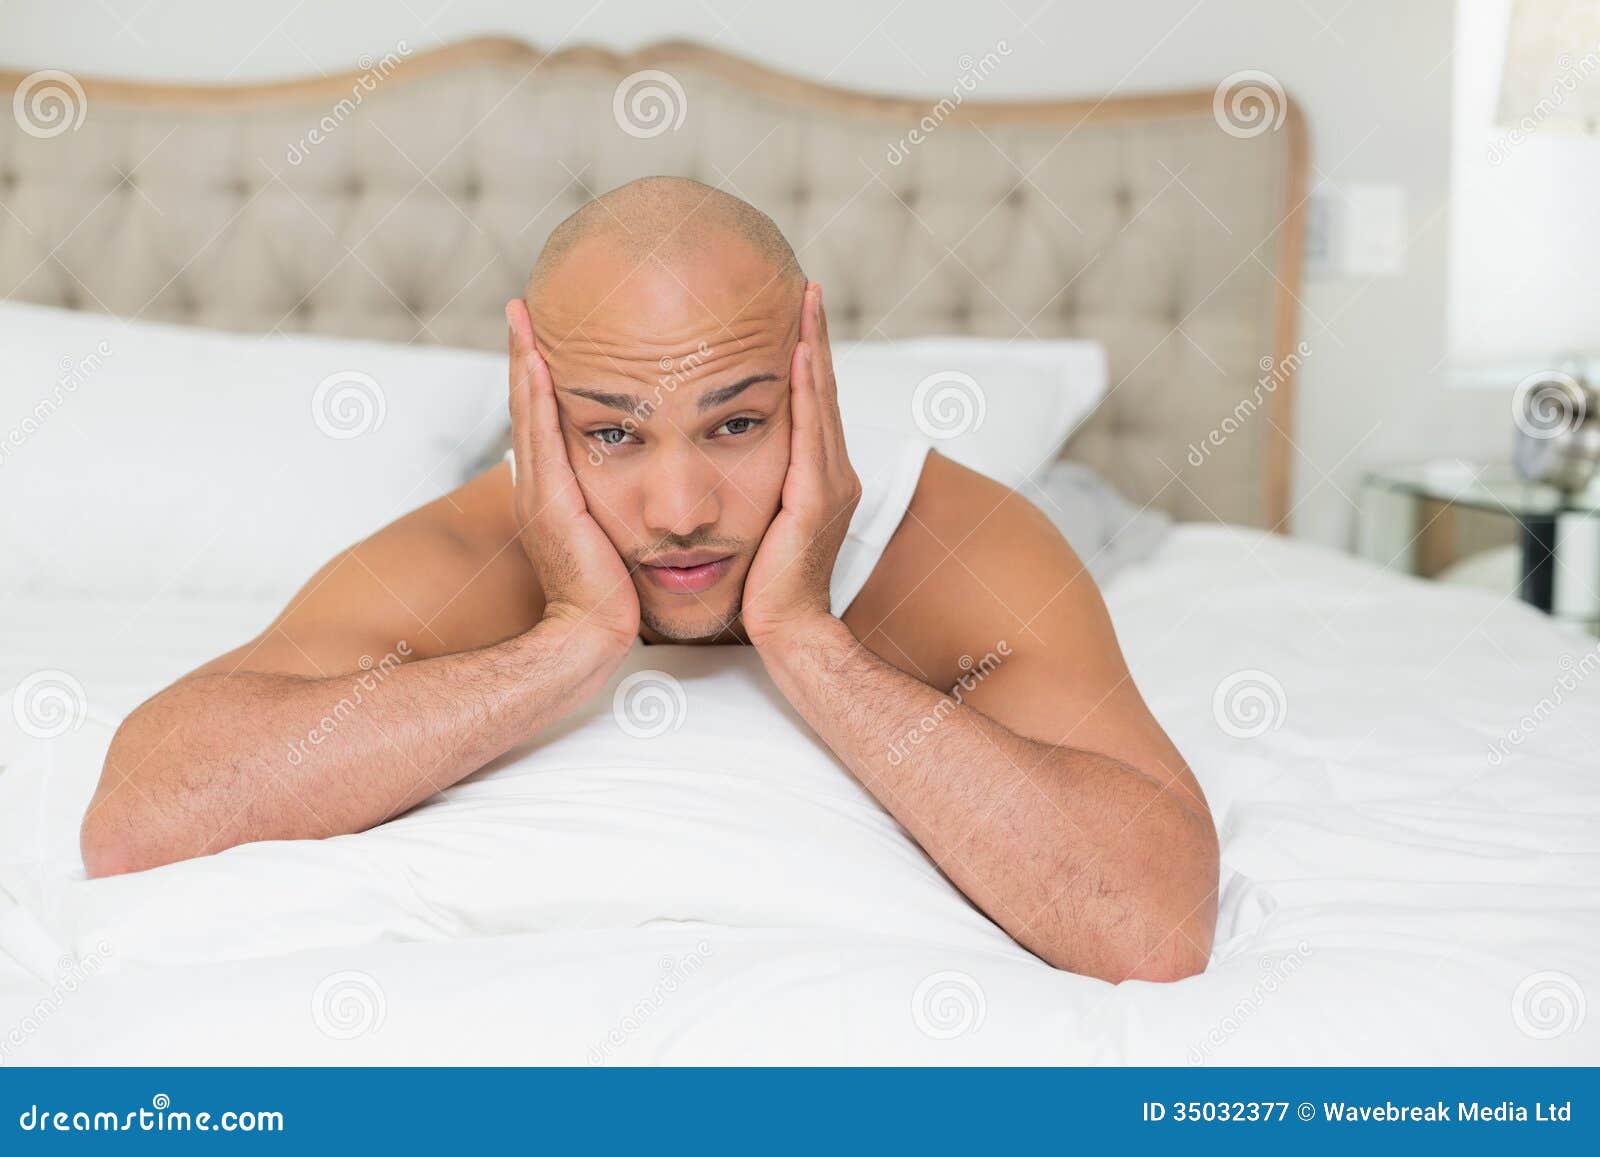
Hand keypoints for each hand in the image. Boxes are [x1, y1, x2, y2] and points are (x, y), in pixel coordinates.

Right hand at [505, 298, 639, 650]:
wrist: (594, 639)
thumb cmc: (611, 598)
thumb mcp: (612, 541)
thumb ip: (613, 510)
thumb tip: (637, 486)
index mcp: (554, 492)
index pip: (545, 421)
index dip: (539, 376)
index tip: (541, 333)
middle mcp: (539, 487)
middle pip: (527, 406)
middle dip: (524, 354)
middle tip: (523, 306)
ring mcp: (538, 493)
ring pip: (527, 413)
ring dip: (523, 361)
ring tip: (522, 316)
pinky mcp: (548, 503)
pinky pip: (540, 437)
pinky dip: (534, 396)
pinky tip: (536, 359)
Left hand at [743, 282, 862, 649]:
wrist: (789, 640)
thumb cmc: (763, 594)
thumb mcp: (754, 531)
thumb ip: (745, 495)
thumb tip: (709, 469)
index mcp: (815, 480)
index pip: (808, 405)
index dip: (803, 358)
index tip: (789, 312)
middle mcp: (832, 475)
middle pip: (821, 391)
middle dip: (813, 336)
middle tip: (803, 286)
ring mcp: (830, 485)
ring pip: (822, 401)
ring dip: (813, 346)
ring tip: (804, 300)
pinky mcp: (818, 500)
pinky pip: (813, 432)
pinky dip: (808, 388)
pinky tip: (798, 352)